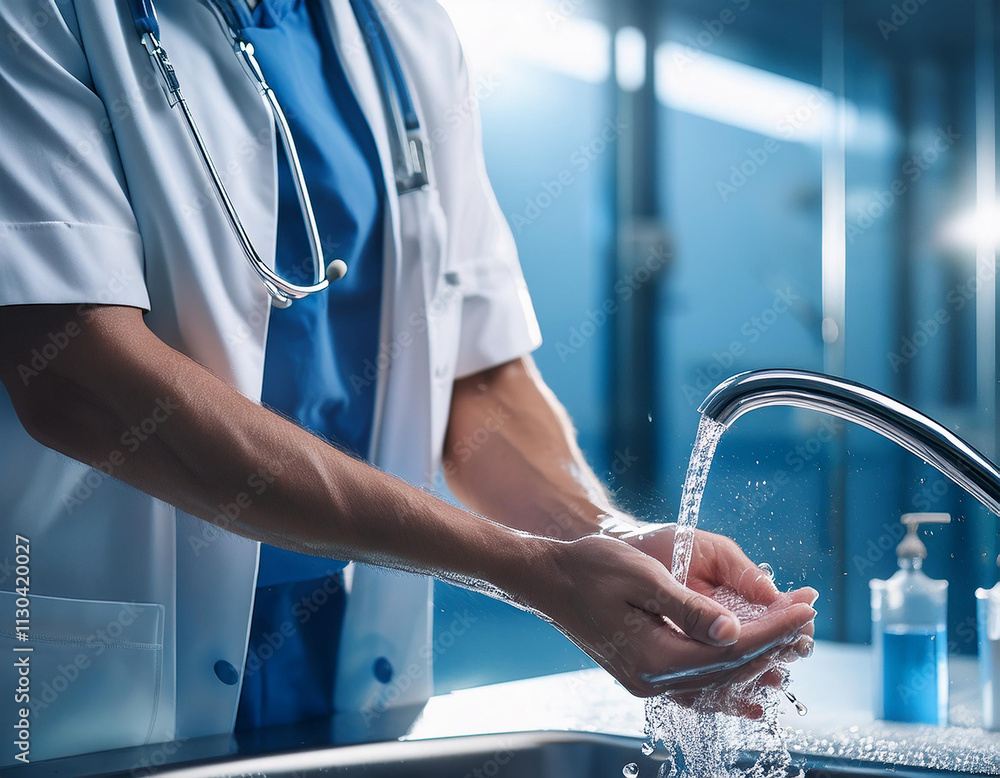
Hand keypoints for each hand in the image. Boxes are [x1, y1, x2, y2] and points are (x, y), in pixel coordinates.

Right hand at [519, 529, 815, 717]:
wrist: (549, 581)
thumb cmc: (591, 569)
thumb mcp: (642, 577)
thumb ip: (689, 608)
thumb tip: (734, 630)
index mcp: (653, 657)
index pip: (731, 650)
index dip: (773, 630)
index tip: (805, 609)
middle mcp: (651, 681)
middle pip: (728, 671)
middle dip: (772, 645)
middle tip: (807, 619)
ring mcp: (647, 683)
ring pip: (716, 682)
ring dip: (755, 662)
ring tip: (791, 643)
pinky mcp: (645, 675)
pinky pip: (697, 686)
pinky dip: (728, 681)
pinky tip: (754, 687)